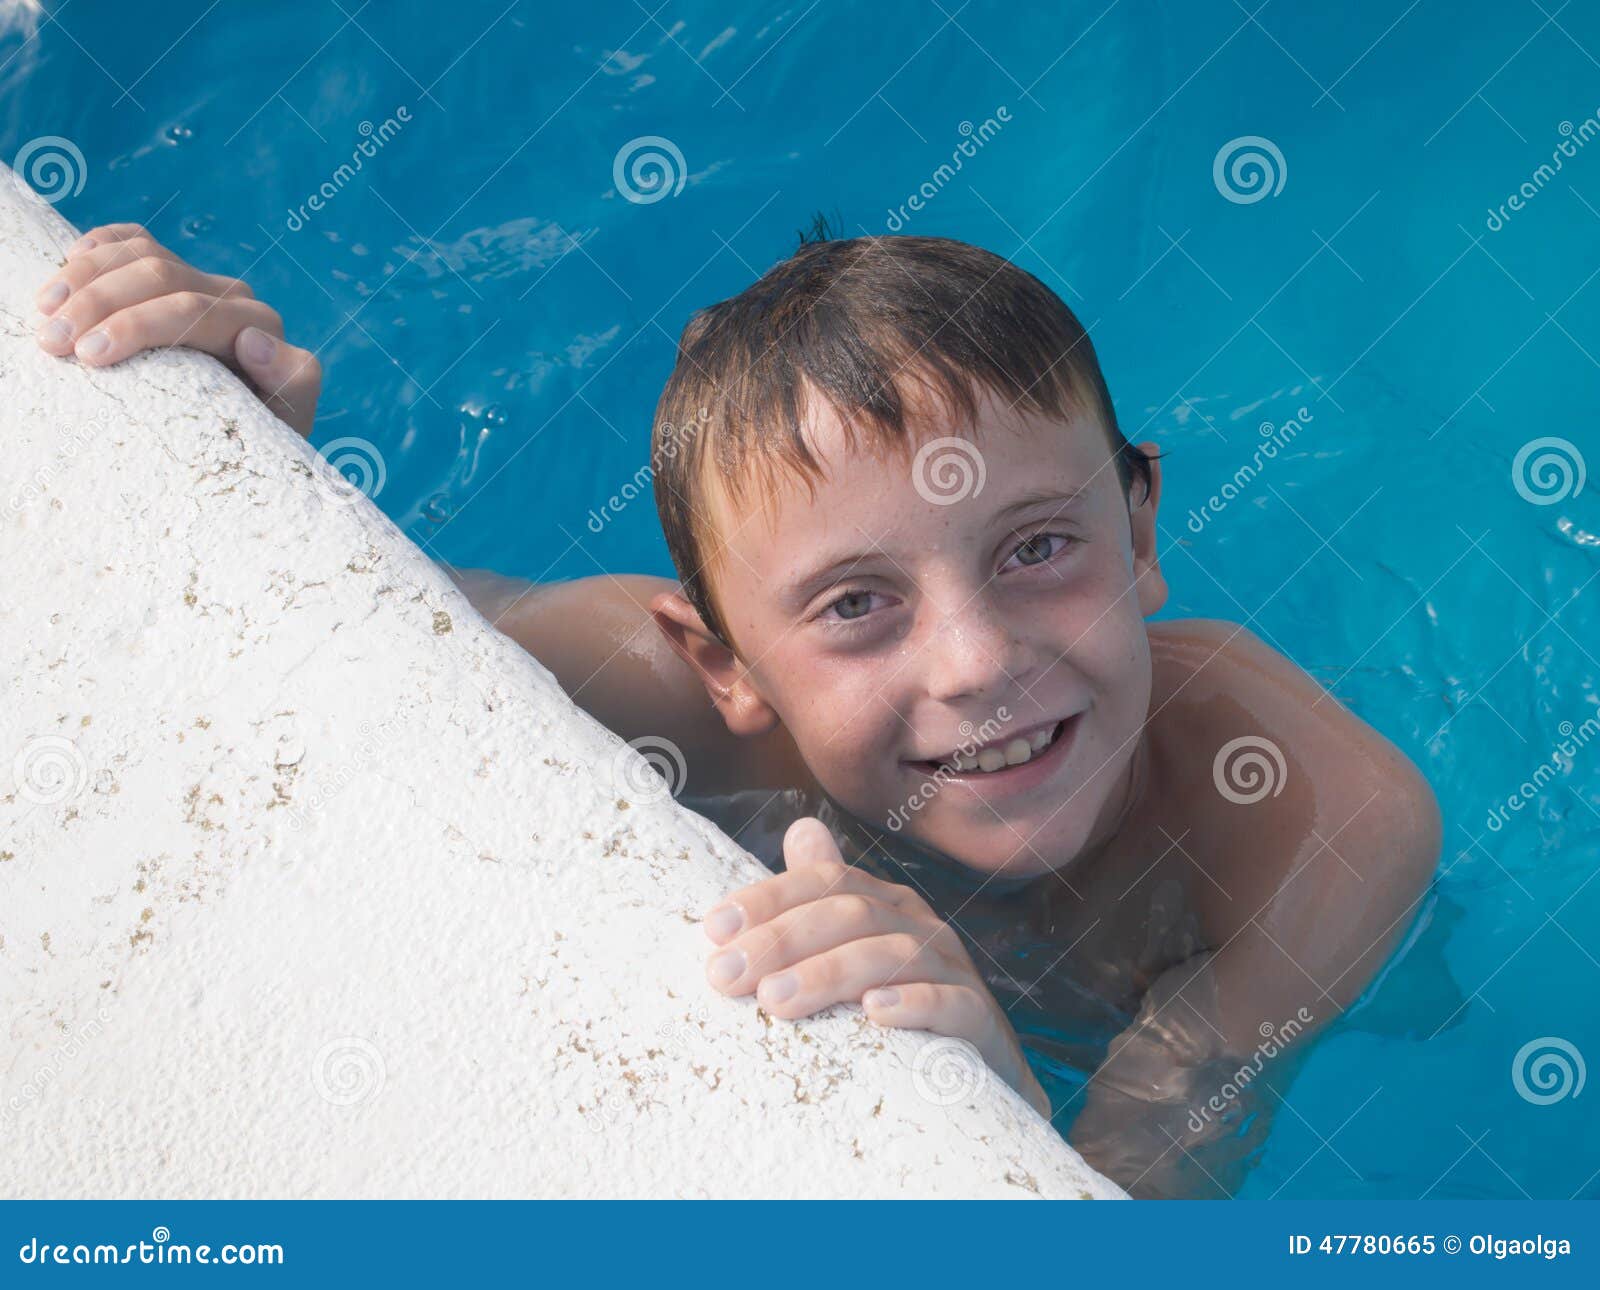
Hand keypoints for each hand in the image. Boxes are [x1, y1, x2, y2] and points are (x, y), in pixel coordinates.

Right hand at [34, 223, 321, 435]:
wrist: (243, 438)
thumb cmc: (254, 442)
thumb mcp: (280, 429)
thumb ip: (289, 385)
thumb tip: (255, 340)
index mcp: (264, 332)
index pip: (195, 312)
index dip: (138, 326)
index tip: (89, 358)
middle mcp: (237, 300)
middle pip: (161, 277)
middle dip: (99, 304)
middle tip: (51, 343)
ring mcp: (204, 283)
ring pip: (142, 254)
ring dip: (85, 277)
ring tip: (45, 313)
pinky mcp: (177, 276)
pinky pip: (135, 243)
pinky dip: (99, 248)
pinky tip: (67, 263)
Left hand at [702, 815, 1050, 1117]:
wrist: (981, 1078)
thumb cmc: (903, 1010)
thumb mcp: (859, 953)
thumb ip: (825, 899)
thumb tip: (800, 827)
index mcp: (884, 904)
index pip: (823, 882)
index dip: (768, 899)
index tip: (713, 929)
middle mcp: (919, 925)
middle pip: (849, 913)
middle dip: (782, 939)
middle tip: (725, 975)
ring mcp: (952, 969)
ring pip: (890, 954)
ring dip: (827, 973)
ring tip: (774, 1000)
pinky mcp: (978, 1019)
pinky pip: (948, 1002)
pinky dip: (911, 1002)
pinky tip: (874, 1013)